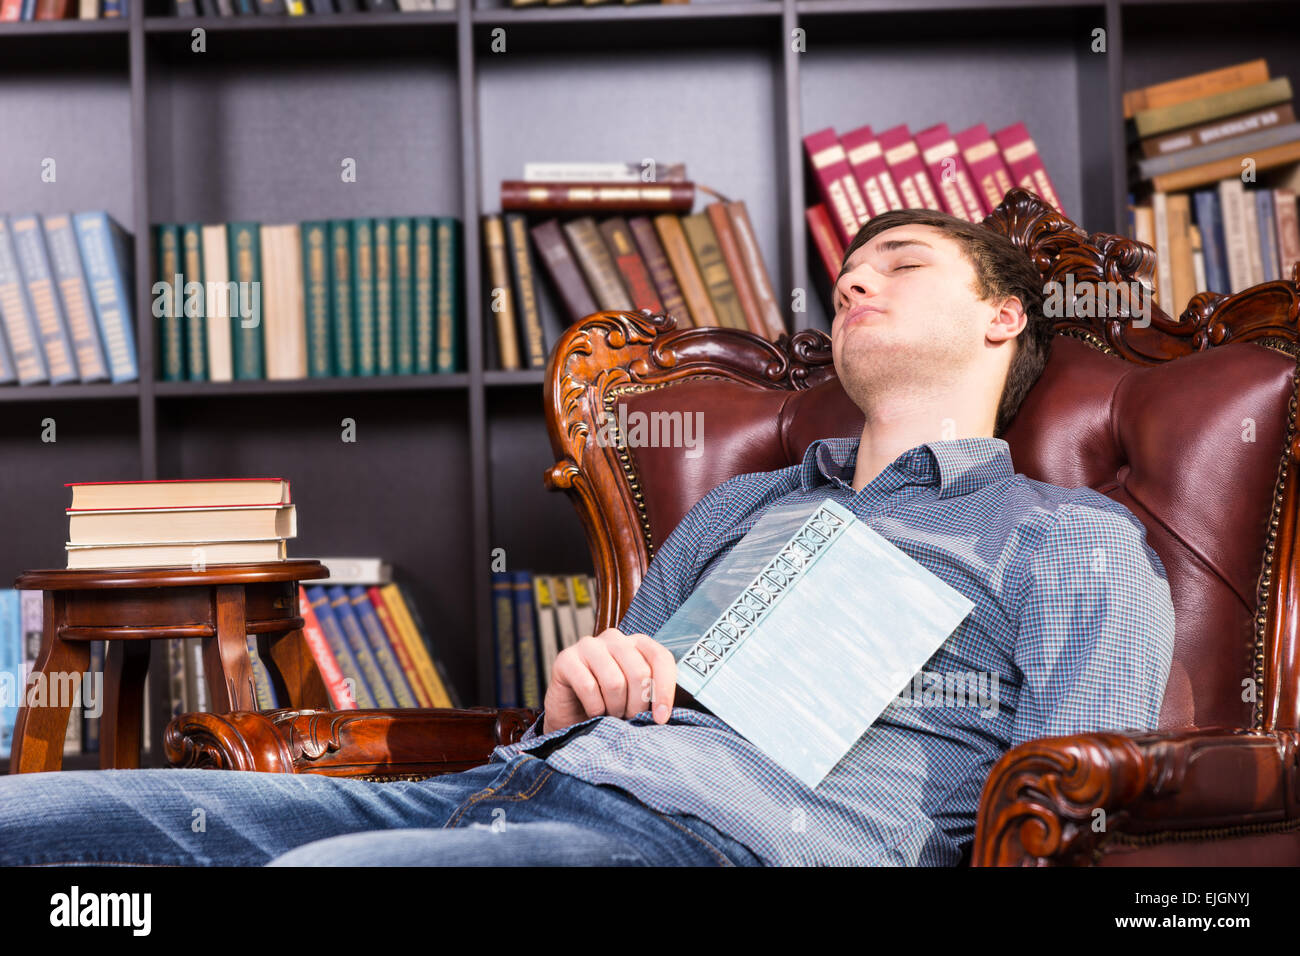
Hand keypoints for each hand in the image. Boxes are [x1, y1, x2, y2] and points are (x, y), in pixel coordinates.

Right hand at [542, 627, 675, 734]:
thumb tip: (667, 712)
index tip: (661, 718)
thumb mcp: (638, 698)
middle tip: (629, 719)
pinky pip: (589, 687)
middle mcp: (615, 638)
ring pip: (615, 682)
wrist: (572, 717)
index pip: (661, 658)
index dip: (665, 690)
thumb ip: (654, 695)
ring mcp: (589, 645)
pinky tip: (594, 712)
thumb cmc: (610, 706)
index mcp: (638, 643)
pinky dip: (595, 708)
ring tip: (611, 715)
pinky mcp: (566, 658)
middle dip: (637, 705)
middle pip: (639, 673)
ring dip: (615, 708)